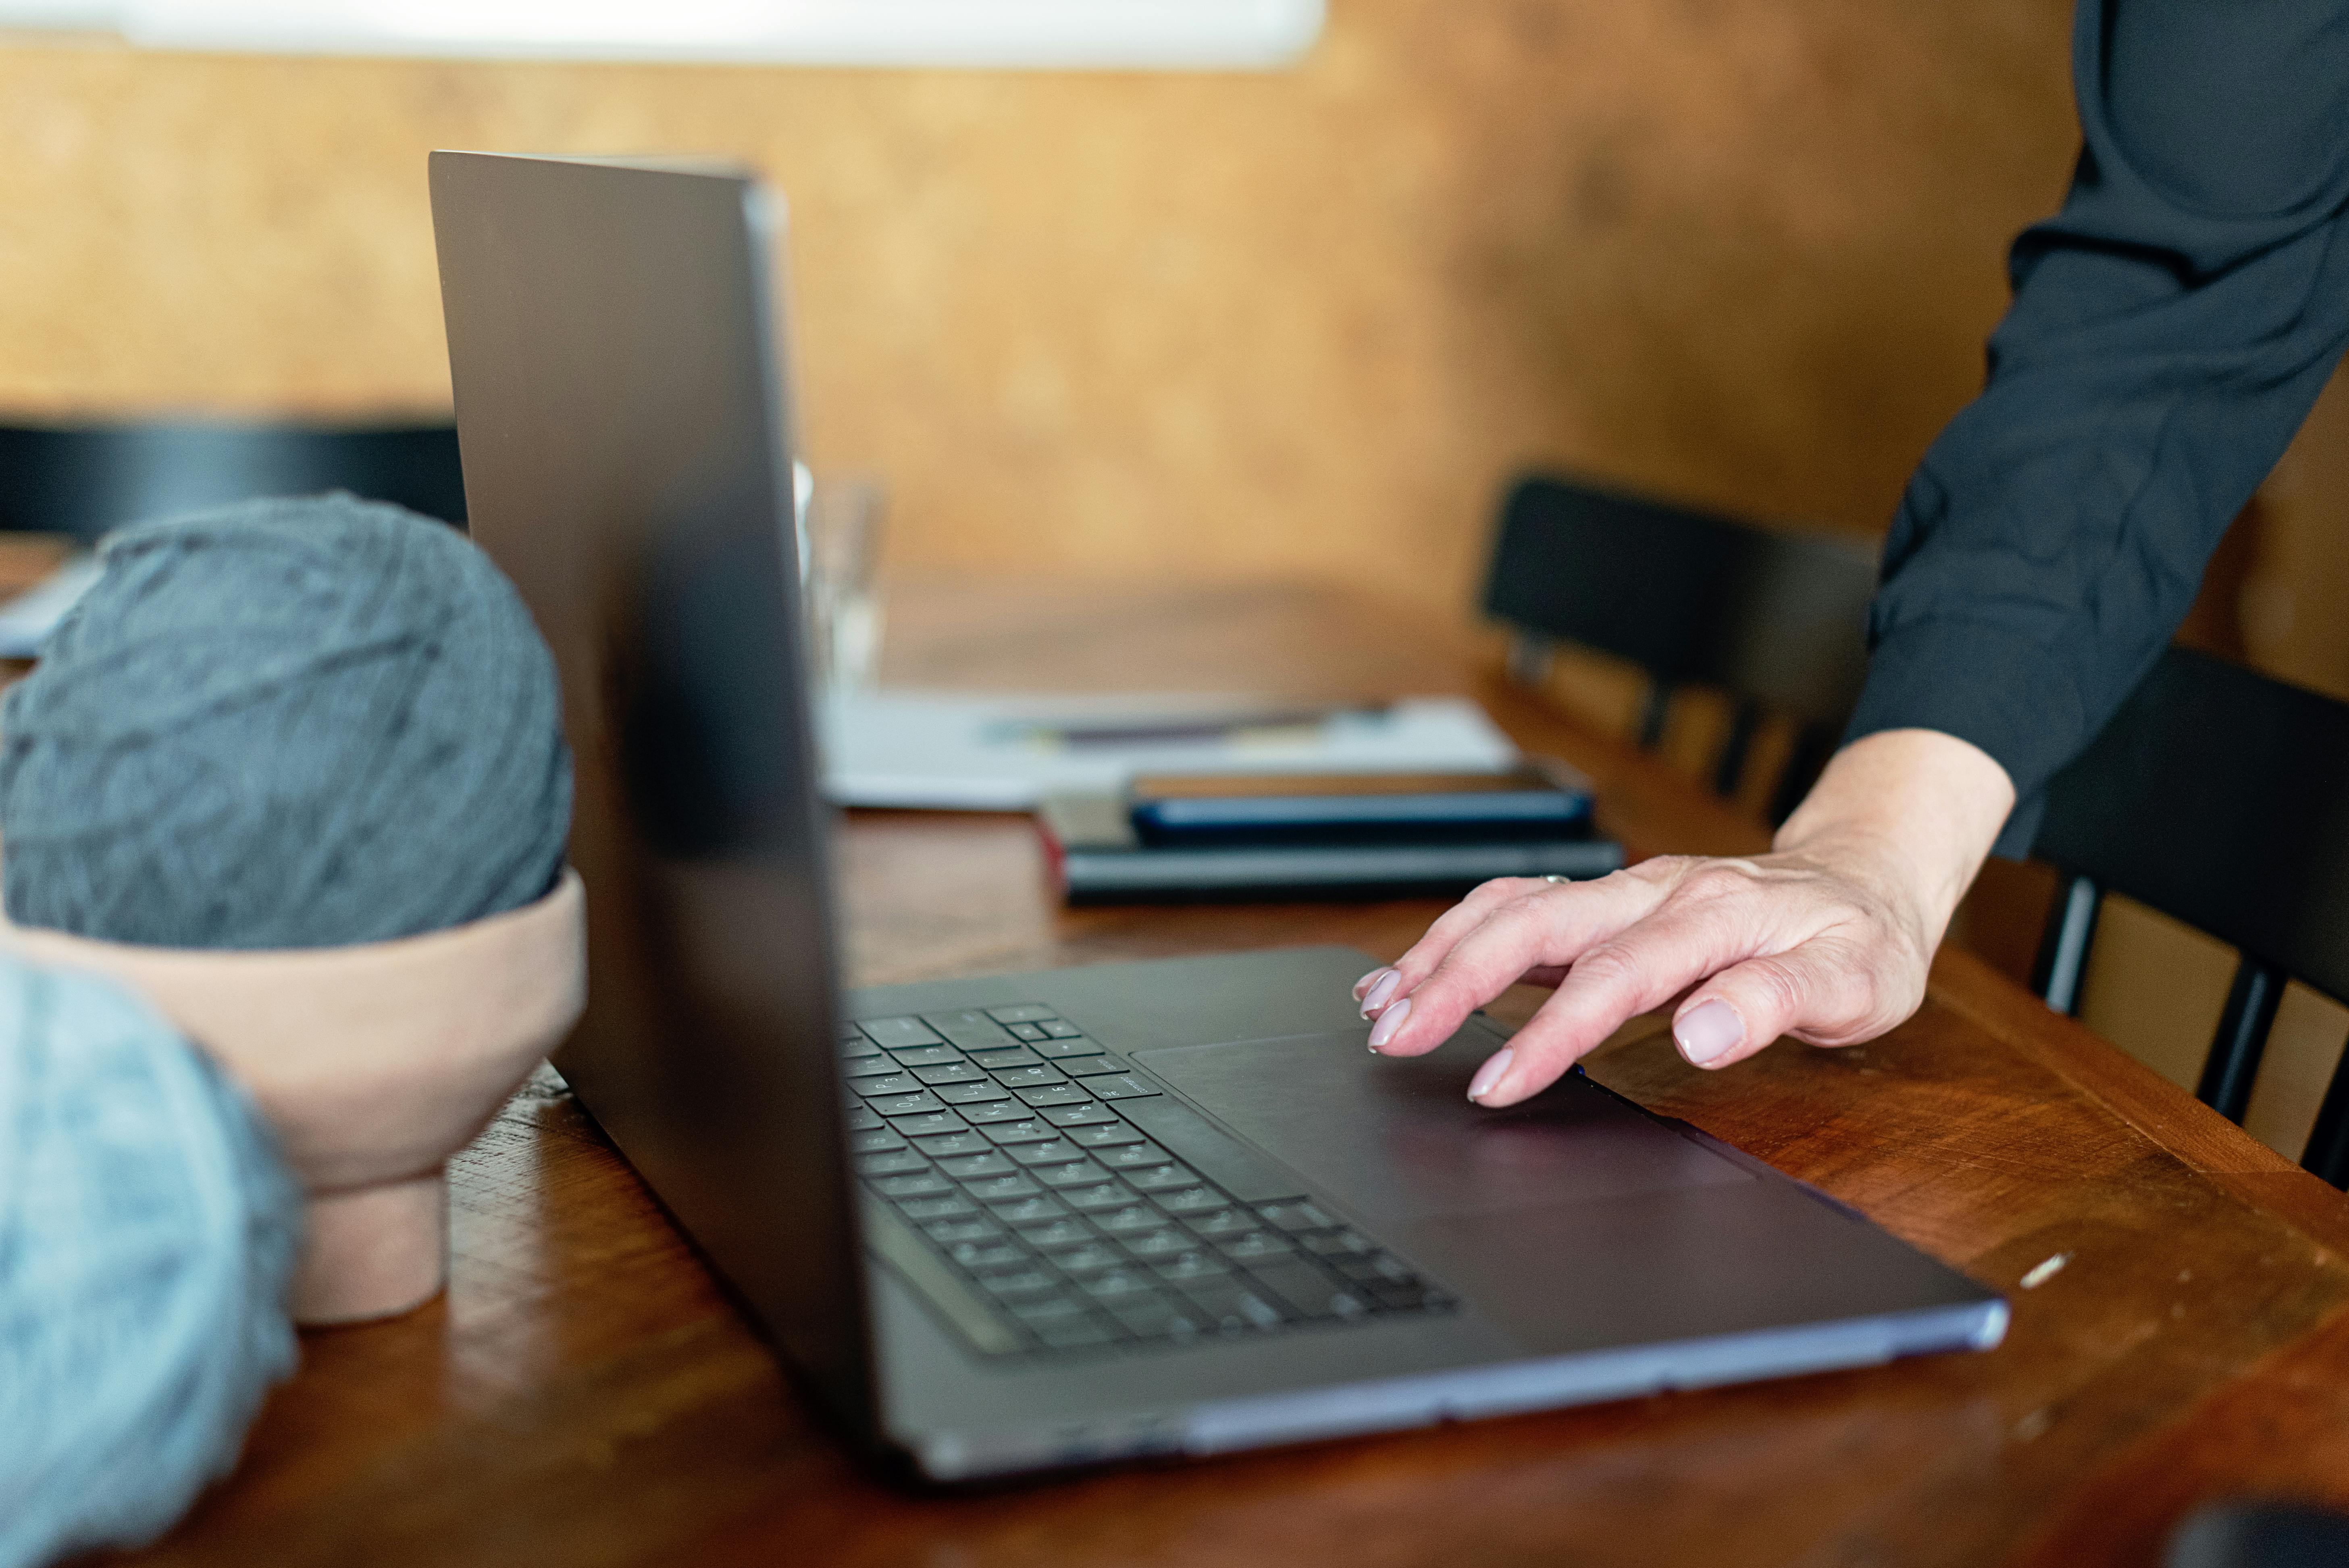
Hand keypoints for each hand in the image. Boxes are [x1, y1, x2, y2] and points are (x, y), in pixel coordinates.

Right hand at [1350, 729, 2015, 1107]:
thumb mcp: (1855, 982)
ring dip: (1440, 951)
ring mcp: (1623, 890)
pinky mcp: (1606, 900)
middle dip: (1454, 977)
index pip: (1612, 975)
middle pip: (1533, 921)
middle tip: (1394, 1036)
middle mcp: (1653, 890)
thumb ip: (1779, 1002)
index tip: (1497, 1083)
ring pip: (1511, 904)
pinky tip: (1415, 971)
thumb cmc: (1859, 940)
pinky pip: (1517, 903)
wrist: (1866, 878)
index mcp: (1711, 914)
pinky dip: (1457, 934)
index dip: (1548, 1031)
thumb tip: (1703, 1034)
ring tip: (1382, 1005)